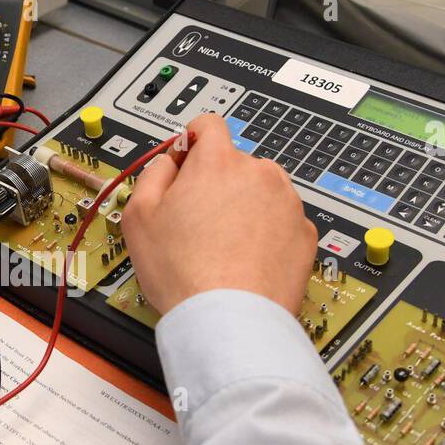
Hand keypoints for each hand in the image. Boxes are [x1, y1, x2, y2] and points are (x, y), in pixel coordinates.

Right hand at [121, 113, 316, 315]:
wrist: (230, 319)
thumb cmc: (184, 273)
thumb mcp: (139, 217)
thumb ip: (153, 174)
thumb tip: (168, 163)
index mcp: (218, 162)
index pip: (209, 125)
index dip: (192, 140)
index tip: (186, 159)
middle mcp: (259, 174)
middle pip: (235, 163)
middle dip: (217, 183)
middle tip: (197, 220)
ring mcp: (288, 203)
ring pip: (262, 192)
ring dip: (245, 206)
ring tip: (224, 244)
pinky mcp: (305, 234)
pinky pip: (282, 222)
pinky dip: (268, 233)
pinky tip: (246, 258)